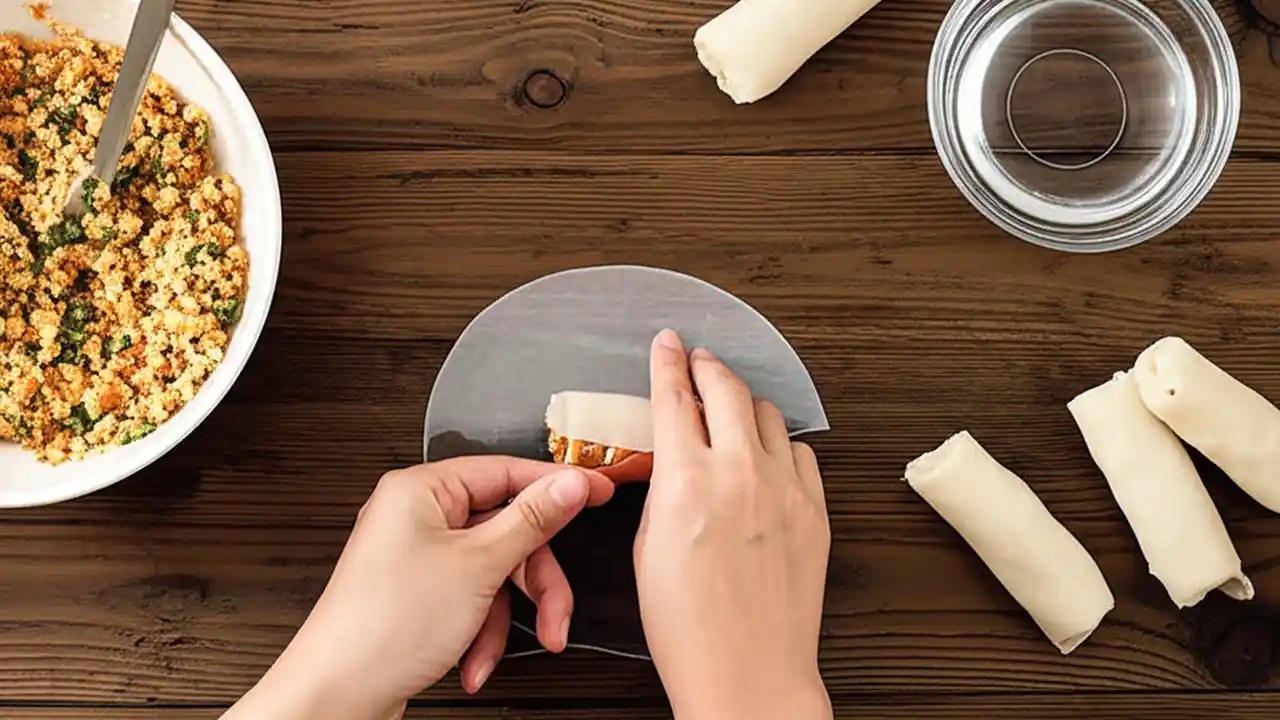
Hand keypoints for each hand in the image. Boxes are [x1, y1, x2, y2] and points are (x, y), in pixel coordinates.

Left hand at [224, 457, 615, 719]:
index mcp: (422, 491)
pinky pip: (471, 600)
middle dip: (533, 583)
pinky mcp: (418, 595)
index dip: (556, 486)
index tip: (598, 493)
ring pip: (494, 572)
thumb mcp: (477, 566)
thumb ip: (532, 520)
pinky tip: (472, 662)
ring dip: (506, 619)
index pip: (506, 472)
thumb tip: (569, 482)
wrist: (336, 696)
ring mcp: (417, 558)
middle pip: (506, 531)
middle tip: (556, 611)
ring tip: (501, 651)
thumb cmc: (382, 628)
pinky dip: (479, 634)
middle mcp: (416, 517)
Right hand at [636, 330, 832, 719]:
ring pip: (769, 414)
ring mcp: (785, 489)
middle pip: (726, 388)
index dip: (667, 362)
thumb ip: (662, 490)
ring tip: (730, 410)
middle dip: (707, 365)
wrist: (748, 674)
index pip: (674, 396)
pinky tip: (767, 457)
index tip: (667, 343)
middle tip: (697, 360)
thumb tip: (673, 457)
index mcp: (686, 481)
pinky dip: (780, 445)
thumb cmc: (689, 628)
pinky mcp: (816, 510)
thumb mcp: (647, 549)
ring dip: (744, 403)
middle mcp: (739, 473)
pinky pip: (802, 453)